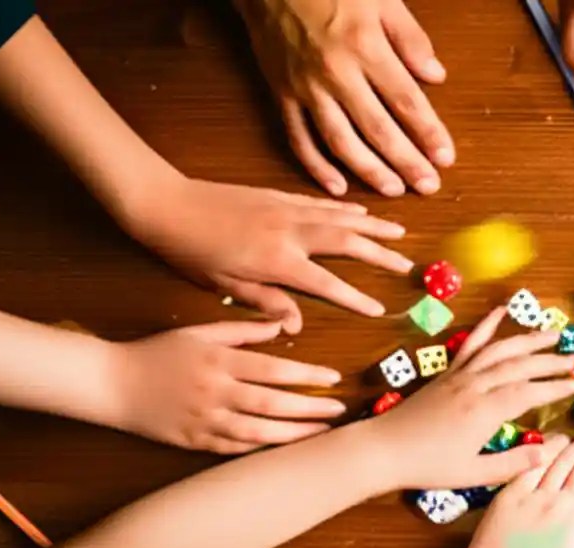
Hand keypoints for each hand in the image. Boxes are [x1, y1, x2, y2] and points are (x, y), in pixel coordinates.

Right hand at [109, 321, 344, 453]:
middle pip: (271, 403)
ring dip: (294, 434)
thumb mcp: (200, 332)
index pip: (273, 369)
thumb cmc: (158, 353)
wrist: (111, 384)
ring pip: (258, 432)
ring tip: (321, 434)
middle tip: (339, 410)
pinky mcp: (194, 442)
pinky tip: (286, 448)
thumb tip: (282, 323)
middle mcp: (214, 392)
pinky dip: (263, 450)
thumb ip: (243, 329)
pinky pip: (235, 448)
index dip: (307, 375)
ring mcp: (204, 420)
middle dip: (310, 408)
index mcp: (218, 361)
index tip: (333, 378)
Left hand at [124, 176, 409, 333]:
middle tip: (407, 265)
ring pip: (341, 216)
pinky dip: (346, 207)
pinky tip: (361, 211)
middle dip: (380, 254)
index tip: (380, 309)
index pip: (328, 283)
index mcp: (277, 260)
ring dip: (372, 225)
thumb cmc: (190, 251)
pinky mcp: (278, 195)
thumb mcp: (226, 286)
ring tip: (399, 233)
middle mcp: (290, 232)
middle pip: (347, 242)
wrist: (165, 205)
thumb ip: (266, 303)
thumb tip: (297, 326)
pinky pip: (321, 202)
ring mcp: (287, 209)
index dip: (355, 298)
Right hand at [236, 0, 452, 195]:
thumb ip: (410, 39)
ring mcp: (306, 87)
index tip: (445, 158)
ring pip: (341, 141)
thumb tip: (435, 75)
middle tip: (428, 186)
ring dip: (369, 171)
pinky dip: (317, 166)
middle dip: (406, 162)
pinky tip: (338, 186)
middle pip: (378, 129)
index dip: (428, 133)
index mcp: (365, 47)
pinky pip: (299, 137)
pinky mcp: (282, 93)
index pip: (406, 101)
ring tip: (393, 191)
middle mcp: (336, 73)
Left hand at [373, 307, 573, 489]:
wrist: (385, 449)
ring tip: (553, 333)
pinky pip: (470, 344)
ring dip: (528, 339)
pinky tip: (501, 311)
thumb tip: (548, 453)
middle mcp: (474, 387)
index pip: (528, 393)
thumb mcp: (473, 474)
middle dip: (551, 361)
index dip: (555, 387)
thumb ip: (512, 463)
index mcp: (483, 412)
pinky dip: (487, 325)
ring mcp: (460, 376)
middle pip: (519, 366)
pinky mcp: (447, 373)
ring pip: (500, 350)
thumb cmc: (428, 466)